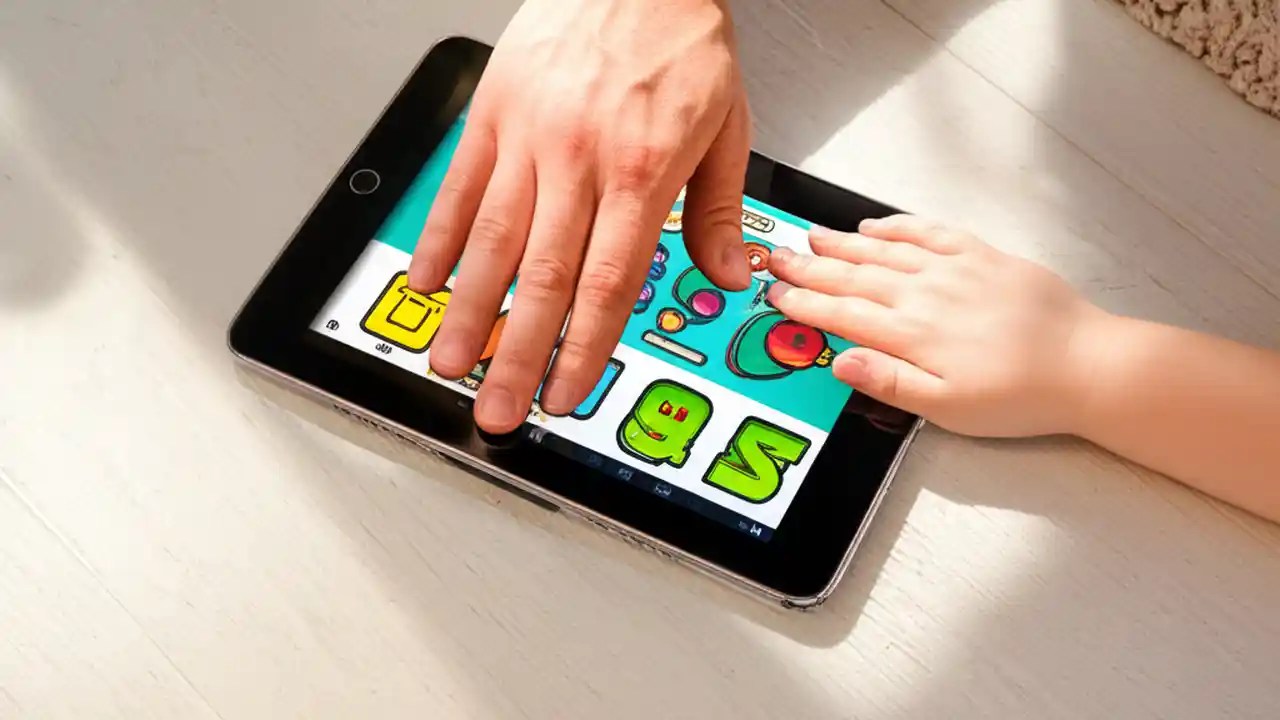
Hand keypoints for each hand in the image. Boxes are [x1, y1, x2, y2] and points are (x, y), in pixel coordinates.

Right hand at [408, 0, 751, 433]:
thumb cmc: (681, 42)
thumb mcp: (726, 127)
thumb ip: (719, 211)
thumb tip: (728, 276)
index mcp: (642, 174)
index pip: (609, 286)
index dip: (582, 350)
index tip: (564, 395)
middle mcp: (580, 161)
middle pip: (544, 278)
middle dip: (517, 353)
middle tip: (496, 408)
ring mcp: (529, 137)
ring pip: (492, 239)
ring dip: (469, 310)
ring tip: (449, 361)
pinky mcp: (493, 111)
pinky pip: (459, 184)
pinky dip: (440, 237)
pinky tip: (427, 282)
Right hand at [767, 216, 1104, 437]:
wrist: (1086, 364)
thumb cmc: (1018, 396)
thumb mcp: (948, 409)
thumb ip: (890, 382)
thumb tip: (840, 361)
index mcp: (912, 335)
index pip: (843, 314)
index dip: (804, 303)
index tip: (775, 295)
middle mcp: (925, 294)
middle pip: (855, 276)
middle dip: (810, 267)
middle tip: (776, 257)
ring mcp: (954, 270)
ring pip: (885, 251)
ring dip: (843, 243)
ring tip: (811, 236)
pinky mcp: (983, 257)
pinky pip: (930, 233)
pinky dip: (898, 227)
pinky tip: (874, 225)